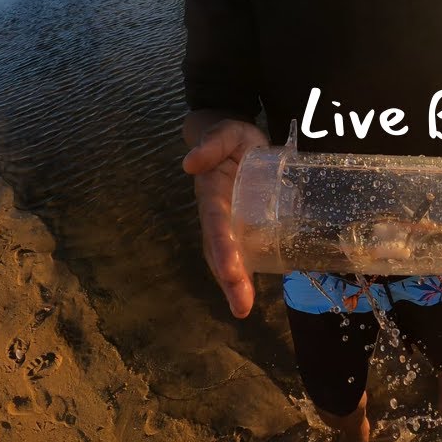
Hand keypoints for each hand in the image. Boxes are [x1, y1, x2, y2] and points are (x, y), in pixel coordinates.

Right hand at [182, 119, 269, 317]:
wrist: (237, 137)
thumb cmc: (232, 136)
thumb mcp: (226, 133)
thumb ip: (212, 142)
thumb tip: (190, 163)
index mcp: (213, 194)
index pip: (217, 226)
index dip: (223, 250)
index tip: (232, 274)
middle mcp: (218, 213)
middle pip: (219, 251)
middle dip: (228, 279)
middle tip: (240, 308)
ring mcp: (229, 221)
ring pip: (228, 257)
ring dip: (234, 285)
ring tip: (242, 309)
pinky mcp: (243, 224)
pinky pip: (242, 251)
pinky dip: (246, 273)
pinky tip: (251, 295)